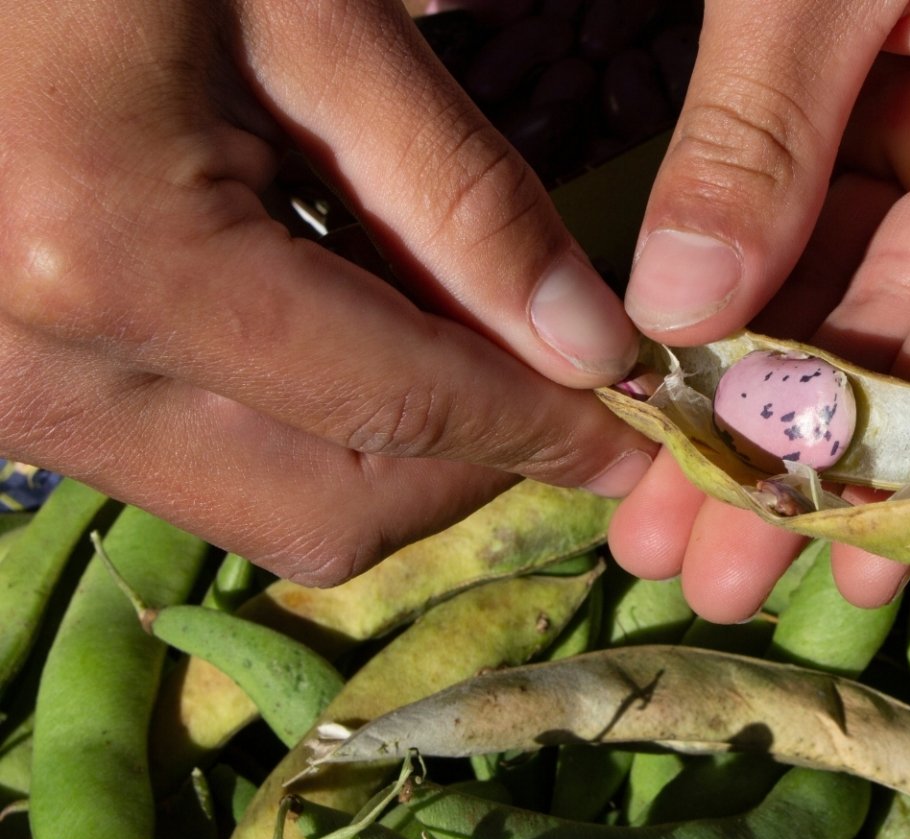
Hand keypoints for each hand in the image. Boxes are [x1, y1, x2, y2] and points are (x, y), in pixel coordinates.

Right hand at [0, 0, 655, 585]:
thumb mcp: (317, 22)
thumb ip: (462, 197)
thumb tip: (591, 349)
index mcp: (113, 255)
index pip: (394, 408)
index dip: (539, 431)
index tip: (639, 435)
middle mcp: (37, 364)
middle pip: (330, 511)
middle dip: (472, 466)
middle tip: (565, 392)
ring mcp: (8, 391)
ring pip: (268, 505)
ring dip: (398, 453)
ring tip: (464, 337)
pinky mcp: (15, 387)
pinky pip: (207, 463)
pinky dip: (315, 422)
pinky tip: (358, 320)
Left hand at [608, 0, 909, 621]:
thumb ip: (760, 129)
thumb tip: (680, 316)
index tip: (838, 559)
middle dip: (820, 453)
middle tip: (720, 576)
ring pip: (878, 287)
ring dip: (773, 395)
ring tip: (675, 519)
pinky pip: (837, 217)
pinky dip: (761, 300)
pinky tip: (696, 387)